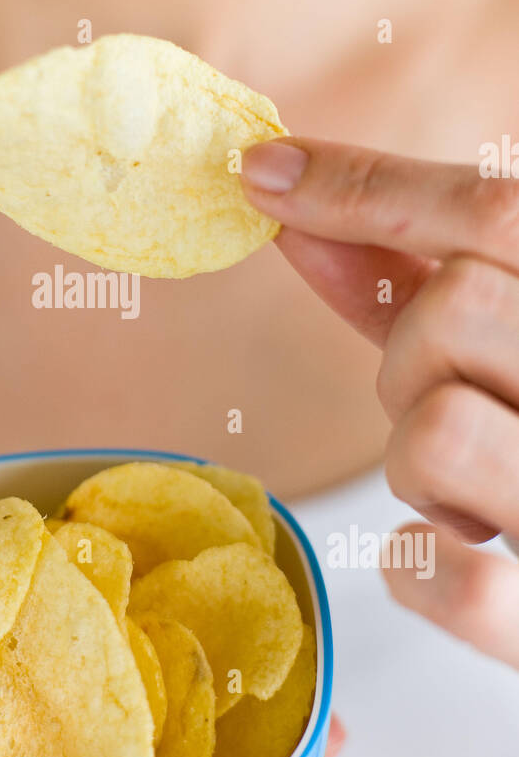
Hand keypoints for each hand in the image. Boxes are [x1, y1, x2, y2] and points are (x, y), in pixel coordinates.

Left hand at [242, 138, 518, 668]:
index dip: (363, 187)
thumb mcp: (511, 331)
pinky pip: (453, 582)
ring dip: (415, 463)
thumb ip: (409, 265)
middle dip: (408, 353)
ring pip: (432, 432)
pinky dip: (419, 569)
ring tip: (469, 486)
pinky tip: (444, 556)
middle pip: (450, 312)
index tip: (262, 174)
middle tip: (449, 395)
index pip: (495, 211)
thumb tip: (284, 190)